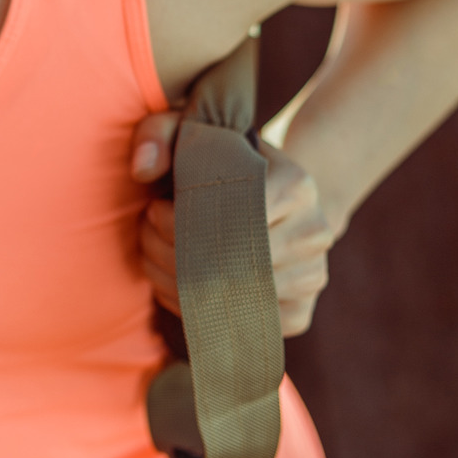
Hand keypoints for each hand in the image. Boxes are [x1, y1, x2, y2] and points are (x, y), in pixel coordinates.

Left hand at [130, 113, 336, 336]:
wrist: (278, 201)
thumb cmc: (225, 166)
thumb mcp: (191, 134)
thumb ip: (157, 136)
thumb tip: (143, 170)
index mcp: (297, 184)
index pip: (227, 212)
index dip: (177, 218)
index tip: (153, 209)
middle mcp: (314, 233)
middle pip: (228, 259)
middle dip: (170, 252)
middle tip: (145, 236)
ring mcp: (312, 277)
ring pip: (230, 296)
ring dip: (175, 282)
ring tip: (154, 258)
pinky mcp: (300, 313)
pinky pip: (240, 324)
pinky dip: (196, 311)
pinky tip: (176, 286)